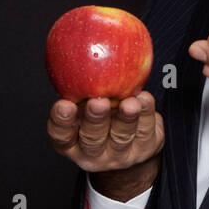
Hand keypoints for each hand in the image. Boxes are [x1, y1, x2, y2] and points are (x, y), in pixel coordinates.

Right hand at [46, 92, 163, 200]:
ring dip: (126, 118)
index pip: (61, 135)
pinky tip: (145, 99)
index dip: (61, 121)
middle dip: (96, 119)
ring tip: (130, 103)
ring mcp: (120, 155)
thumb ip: (80, 90)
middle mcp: (93, 153)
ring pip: (122, 136)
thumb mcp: (85, 108)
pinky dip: (146, 113)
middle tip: (98, 102)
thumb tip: (77, 53)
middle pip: (92, 138)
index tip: (64, 104)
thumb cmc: (101, 117)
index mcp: (71, 143)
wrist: (132, 144)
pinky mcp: (145, 150)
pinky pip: (146, 131)